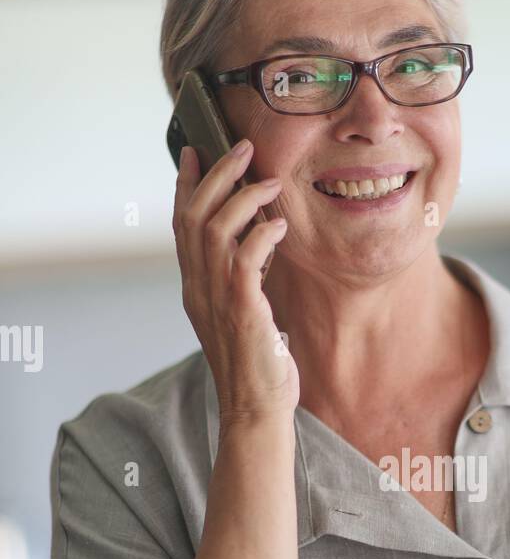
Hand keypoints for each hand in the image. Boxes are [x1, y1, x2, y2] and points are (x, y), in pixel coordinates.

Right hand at [172, 139, 299, 426]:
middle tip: (242, 148)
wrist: (257, 410)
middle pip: (193, 216)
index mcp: (195, 288)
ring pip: (215, 229)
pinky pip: (244, 258)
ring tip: (270, 181)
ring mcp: (216, 299)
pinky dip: (261, 234)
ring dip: (243, 197)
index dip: (186, 186)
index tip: (195, 152)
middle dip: (217, 175)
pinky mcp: (241, 310)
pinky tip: (279, 226)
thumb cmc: (258, 366)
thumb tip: (256, 245)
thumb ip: (242, 279)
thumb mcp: (244, 314)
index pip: (181, 225)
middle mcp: (198, 289)